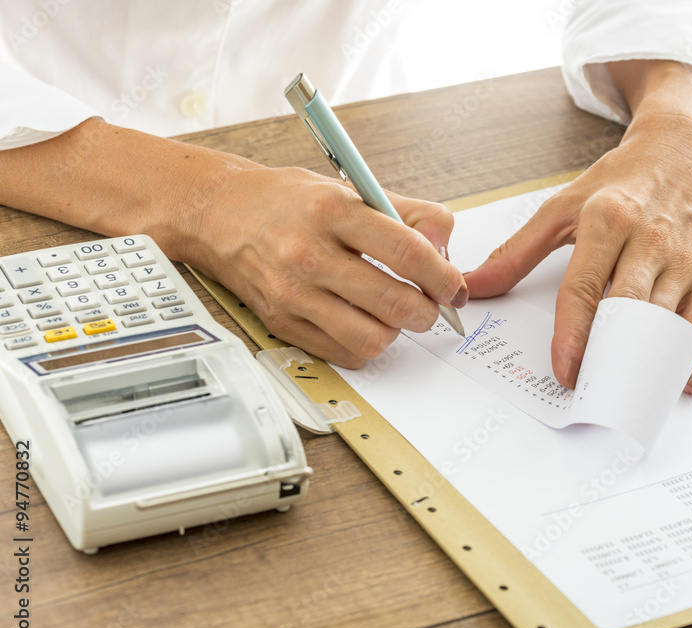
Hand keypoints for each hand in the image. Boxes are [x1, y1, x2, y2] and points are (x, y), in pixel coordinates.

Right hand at [186, 166, 467, 367]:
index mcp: (331, 210)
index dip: (442, 275)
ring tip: (394, 313)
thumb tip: (446, 249)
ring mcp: (292, 294)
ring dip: (397, 331)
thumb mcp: (351, 188)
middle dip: (427, 310)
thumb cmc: (289, 203)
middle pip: (393, 303)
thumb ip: (409, 213)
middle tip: (430, 303)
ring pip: (372, 338)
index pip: (405, 251)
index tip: (452, 285)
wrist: (219, 215)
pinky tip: (365, 321)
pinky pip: (345, 353)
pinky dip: (367, 344)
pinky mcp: (282, 324)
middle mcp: (308, 253)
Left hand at [464, 112, 691, 391]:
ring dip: (643, 362)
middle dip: (606, 354)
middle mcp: (650, 239)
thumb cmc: (623, 181)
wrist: (683, 152)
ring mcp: (683, 259)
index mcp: (608, 220)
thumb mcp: (562, 206)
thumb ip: (517, 252)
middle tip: (589, 389)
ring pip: (663, 322)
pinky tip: (680, 380)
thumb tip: (477, 285)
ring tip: (622, 390)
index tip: (564, 370)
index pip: (584, 288)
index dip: (572, 334)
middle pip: (626, 310)